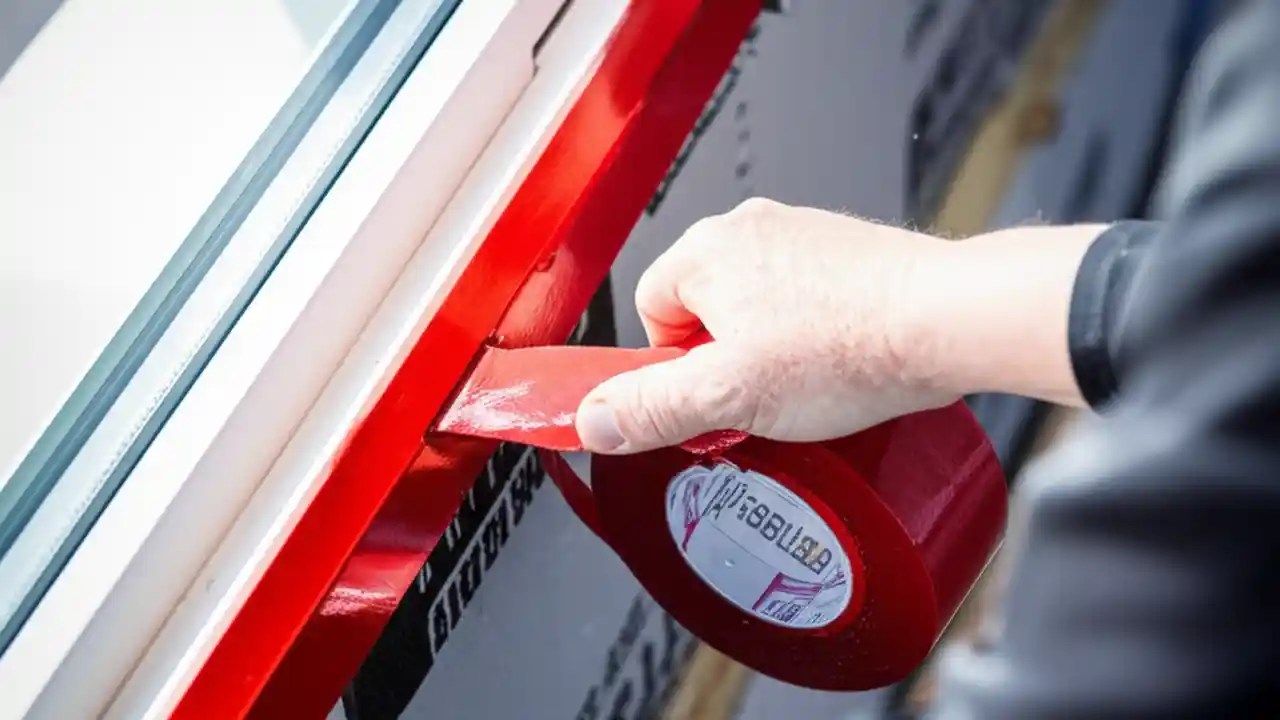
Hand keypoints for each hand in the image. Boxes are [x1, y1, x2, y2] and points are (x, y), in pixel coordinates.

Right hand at [574, 198, 959, 453]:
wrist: (949, 318)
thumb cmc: (852, 345)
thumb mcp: (730, 396)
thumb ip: (651, 408)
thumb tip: (596, 420)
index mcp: (706, 251)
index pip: (649, 312)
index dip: (672, 369)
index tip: (704, 398)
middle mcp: (751, 228)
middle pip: (702, 311)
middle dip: (722, 362)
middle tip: (758, 398)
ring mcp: (803, 235)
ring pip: (755, 308)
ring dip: (770, 350)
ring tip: (809, 383)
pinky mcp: (846, 252)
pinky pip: (804, 301)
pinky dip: (814, 335)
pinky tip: (839, 364)